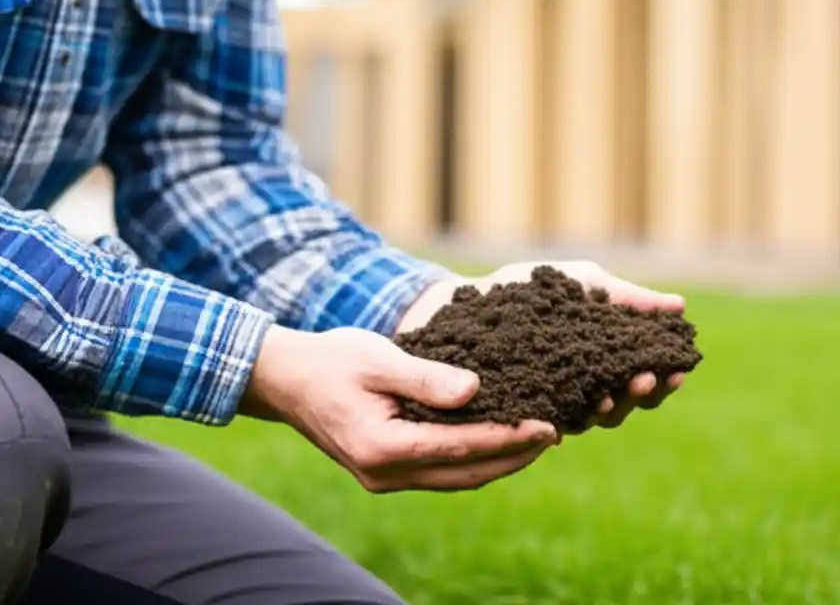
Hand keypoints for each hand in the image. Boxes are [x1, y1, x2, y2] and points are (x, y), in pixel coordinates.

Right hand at [242, 326, 557, 492]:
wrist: (285, 380)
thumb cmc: (331, 360)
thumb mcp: (379, 359)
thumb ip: (427, 377)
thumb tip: (477, 390)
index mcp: (384, 447)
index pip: (462, 448)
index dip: (509, 438)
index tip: (547, 425)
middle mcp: (385, 474)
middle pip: (466, 475)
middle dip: (513, 457)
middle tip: (554, 434)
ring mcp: (383, 479)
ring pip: (455, 480)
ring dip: (497, 463)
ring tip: (535, 440)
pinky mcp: (385, 472)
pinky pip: (439, 473)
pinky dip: (472, 460)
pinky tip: (496, 440)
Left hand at [398, 261, 687, 431]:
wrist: (461, 299)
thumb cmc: (524, 289)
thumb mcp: (577, 281)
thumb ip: (623, 296)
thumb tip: (678, 305)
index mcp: (604, 358)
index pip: (645, 378)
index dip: (665, 377)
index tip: (677, 367)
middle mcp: (583, 387)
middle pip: (626, 405)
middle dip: (641, 394)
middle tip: (643, 379)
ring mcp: (552, 403)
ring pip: (592, 420)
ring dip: (608, 410)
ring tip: (609, 397)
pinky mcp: (519, 414)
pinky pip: (546, 424)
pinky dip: (560, 419)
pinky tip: (566, 411)